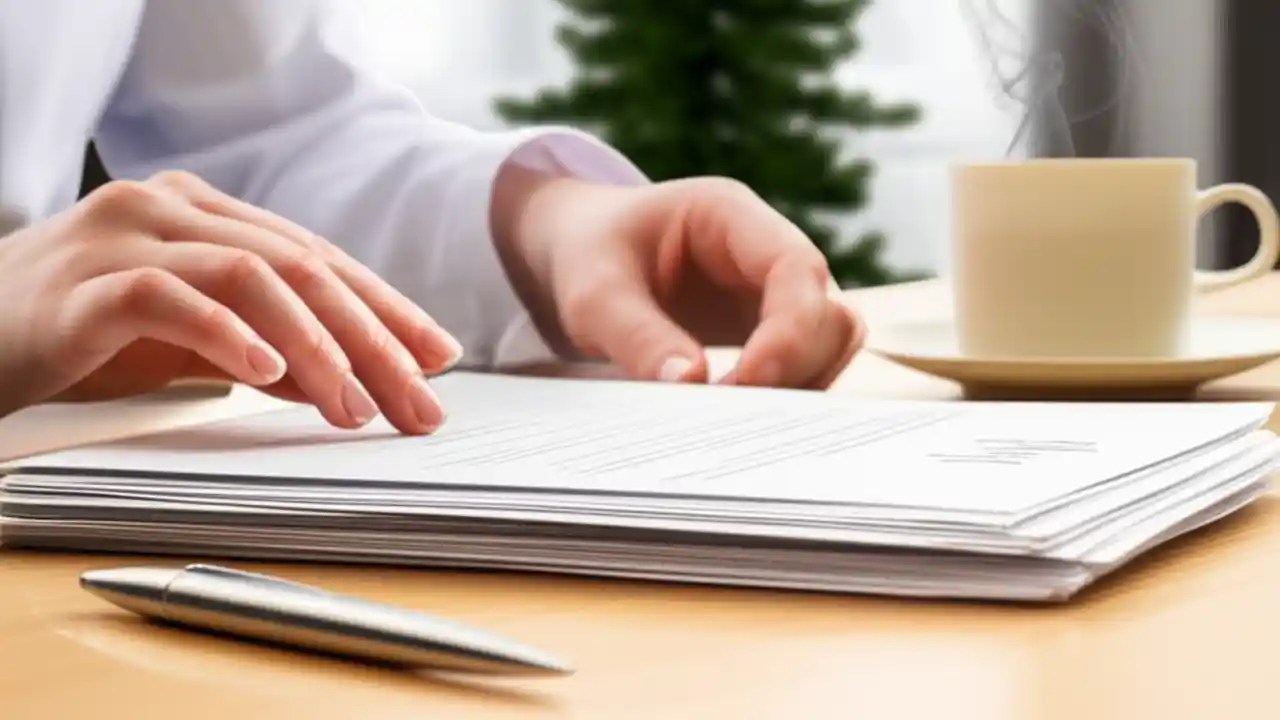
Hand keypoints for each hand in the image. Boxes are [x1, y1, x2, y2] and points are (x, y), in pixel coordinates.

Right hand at [0, 171, 458, 432]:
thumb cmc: (83, 333)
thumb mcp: (193, 340)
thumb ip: (268, 345)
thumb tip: (356, 379)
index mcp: (209, 214)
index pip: (320, 259)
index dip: (387, 310)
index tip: (438, 360)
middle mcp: (175, 208)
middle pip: (302, 266)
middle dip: (373, 338)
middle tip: (419, 399)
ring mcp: (127, 236)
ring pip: (252, 275)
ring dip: (317, 345)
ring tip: (356, 405)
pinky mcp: (84, 283)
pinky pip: (170, 299)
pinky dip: (228, 336)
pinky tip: (269, 377)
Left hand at [493, 168, 864, 387]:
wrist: (577, 251)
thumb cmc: (587, 256)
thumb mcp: (592, 294)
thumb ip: (636, 335)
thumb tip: (691, 384)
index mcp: (730, 216)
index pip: (795, 266)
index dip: (789, 328)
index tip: (749, 381)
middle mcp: (766, 252)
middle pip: (828, 312)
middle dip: (795, 365)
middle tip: (735, 412)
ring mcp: (773, 294)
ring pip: (829, 344)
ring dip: (798, 386)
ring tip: (732, 419)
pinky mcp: (767, 333)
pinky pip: (802, 368)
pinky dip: (782, 397)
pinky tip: (734, 420)